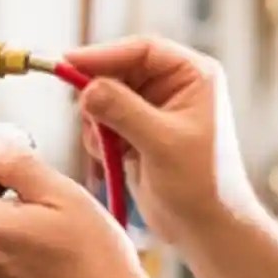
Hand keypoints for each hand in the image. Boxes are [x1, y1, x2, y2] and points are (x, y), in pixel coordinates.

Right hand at [68, 36, 256, 245]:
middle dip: (98, 91)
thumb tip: (88, 89)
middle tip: (84, 113)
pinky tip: (111, 156)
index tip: (70, 64)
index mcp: (194, 76)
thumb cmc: (203, 185)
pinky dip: (99, 135)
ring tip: (108, 145)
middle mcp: (175, 86)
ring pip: (107, 94)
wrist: (207, 227)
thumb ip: (124, 111)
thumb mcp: (163, 143)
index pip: (143, 49)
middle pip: (120, 68)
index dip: (104, 54)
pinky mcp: (139, 132)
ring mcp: (155, 109)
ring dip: (98, 118)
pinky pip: (104, 119)